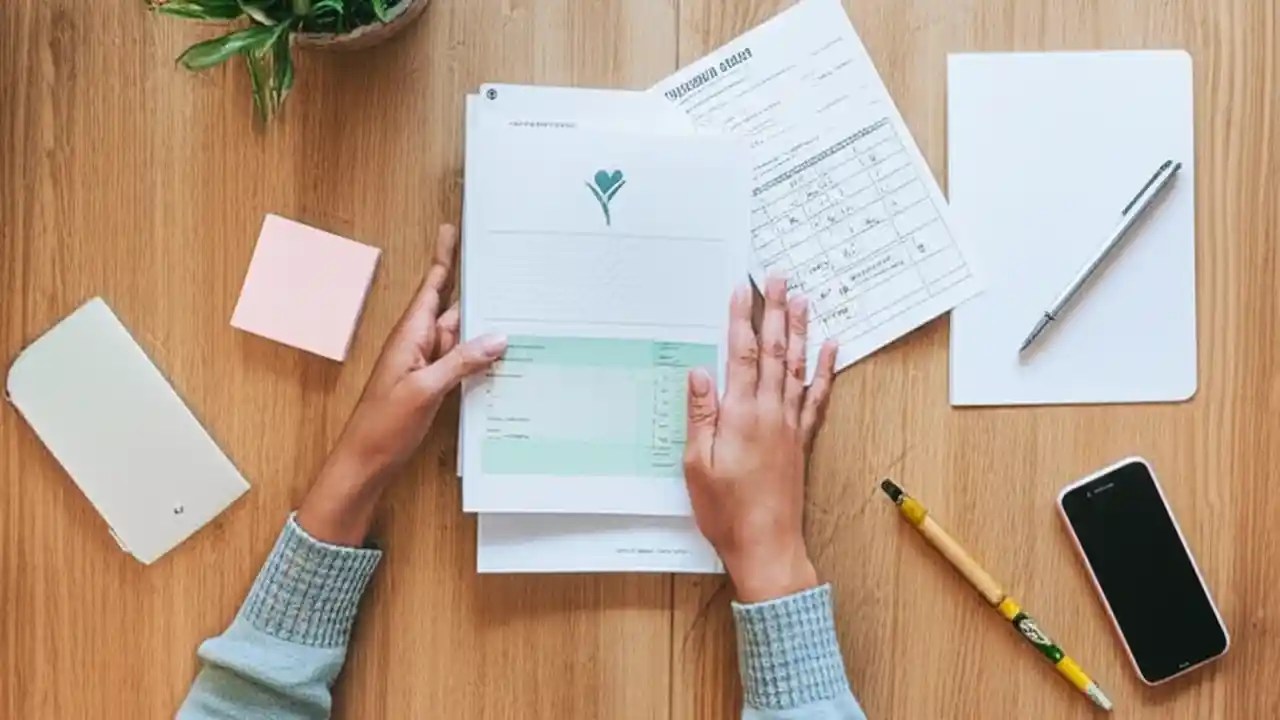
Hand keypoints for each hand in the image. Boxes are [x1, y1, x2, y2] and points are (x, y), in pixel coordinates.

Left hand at [296, 224, 506, 545]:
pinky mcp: (434, 384)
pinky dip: (480, 354)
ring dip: (483, 324)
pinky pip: (461, 360)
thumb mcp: (424, 390)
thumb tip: (497, 337)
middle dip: (475, 287)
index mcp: (410, 336)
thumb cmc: (382, 425)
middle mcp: (419, 344)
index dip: (444, 257)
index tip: (452, 230)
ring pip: (461, 335)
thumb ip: (460, 362)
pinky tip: (502, 353)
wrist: (365, 461)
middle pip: (452, 308)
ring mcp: (426, 364)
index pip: (432, 286)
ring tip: (515, 305)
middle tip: (503, 265)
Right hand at [682, 277, 837, 602]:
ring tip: (802, 299)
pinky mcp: (800, 441)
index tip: (742, 288)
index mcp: (740, 417)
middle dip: (775, 311)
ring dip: (799, 330)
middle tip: (779, 278)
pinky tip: (832, 348)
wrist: (766, 546)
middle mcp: (770, 414)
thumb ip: (700, 415)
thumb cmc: (726, 511)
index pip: (742, 355)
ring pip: (797, 367)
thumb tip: (699, 372)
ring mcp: (789, 426)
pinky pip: (817, 397)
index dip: (741, 319)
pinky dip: (826, 370)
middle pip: (775, 351)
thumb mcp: (696, 465)